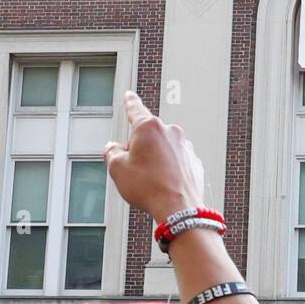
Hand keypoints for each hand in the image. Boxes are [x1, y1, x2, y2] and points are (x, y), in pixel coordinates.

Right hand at [103, 91, 205, 223]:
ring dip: (155, 161)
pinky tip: (165, 186)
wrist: (179, 208)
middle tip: (136, 171)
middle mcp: (171, 131)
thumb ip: (110, 152)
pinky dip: (169, 171)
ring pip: (162, 150)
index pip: (135, 110)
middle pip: (147, 136)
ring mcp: (185, 146)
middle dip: (139, 150)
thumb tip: (113, 147)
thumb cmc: (148, 187)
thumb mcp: (117, 169)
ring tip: (152, 182)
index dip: (129, 103)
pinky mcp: (194, 160)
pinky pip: (175, 163)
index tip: (129, 95)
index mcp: (149, 127)